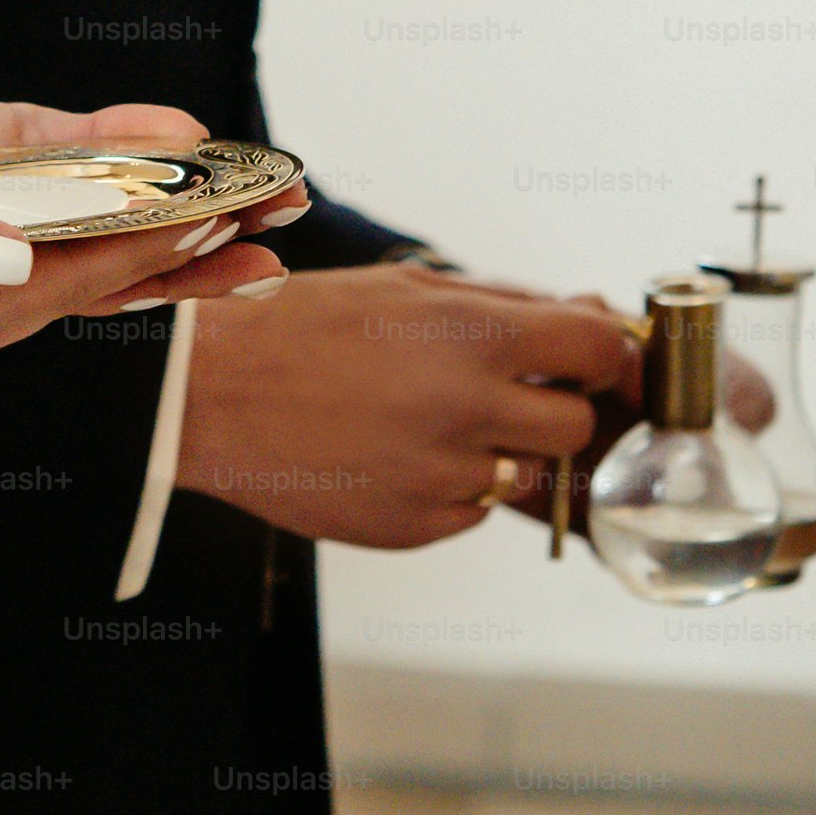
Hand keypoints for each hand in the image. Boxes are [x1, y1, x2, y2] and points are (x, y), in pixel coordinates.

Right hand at [0, 100, 297, 399]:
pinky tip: (123, 252)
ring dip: (148, 263)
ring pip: (63, 297)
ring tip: (237, 241)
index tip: (228, 203)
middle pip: (86, 296)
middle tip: (279, 226)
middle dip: (181, 257)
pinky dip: (83, 263)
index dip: (150, 234)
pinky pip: (21, 290)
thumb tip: (10, 253)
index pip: (64, 276)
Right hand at [178, 265, 642, 547]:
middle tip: (503, 393)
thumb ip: (502, 305)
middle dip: (553, 407)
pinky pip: (471, 513)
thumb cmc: (297, 326)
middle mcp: (468, 409)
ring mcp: (442, 477)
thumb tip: (585, 316)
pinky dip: (450, 488)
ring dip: (499, 450)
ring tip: (430, 423)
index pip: (601, 348)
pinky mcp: (414, 527)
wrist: (203, 395)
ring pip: (525, 475)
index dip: (612, 354)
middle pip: (576, 424)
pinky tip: (393, 456)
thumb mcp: (403, 287)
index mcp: (473, 336)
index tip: (603, 361)